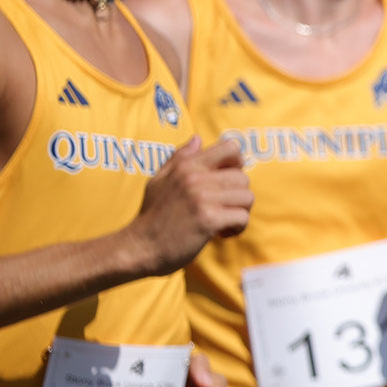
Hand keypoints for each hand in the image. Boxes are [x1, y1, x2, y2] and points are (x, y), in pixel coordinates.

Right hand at [125, 137, 251, 274]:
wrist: (138, 247)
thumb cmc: (151, 216)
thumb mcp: (158, 180)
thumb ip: (179, 158)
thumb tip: (197, 139)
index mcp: (186, 165)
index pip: (230, 148)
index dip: (236, 164)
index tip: (227, 183)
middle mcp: (195, 178)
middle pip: (243, 178)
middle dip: (238, 196)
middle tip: (223, 209)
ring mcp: (202, 198)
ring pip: (247, 197)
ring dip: (239, 213)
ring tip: (222, 222)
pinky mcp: (208, 219)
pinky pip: (242, 217)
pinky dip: (237, 228)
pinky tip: (220, 234)